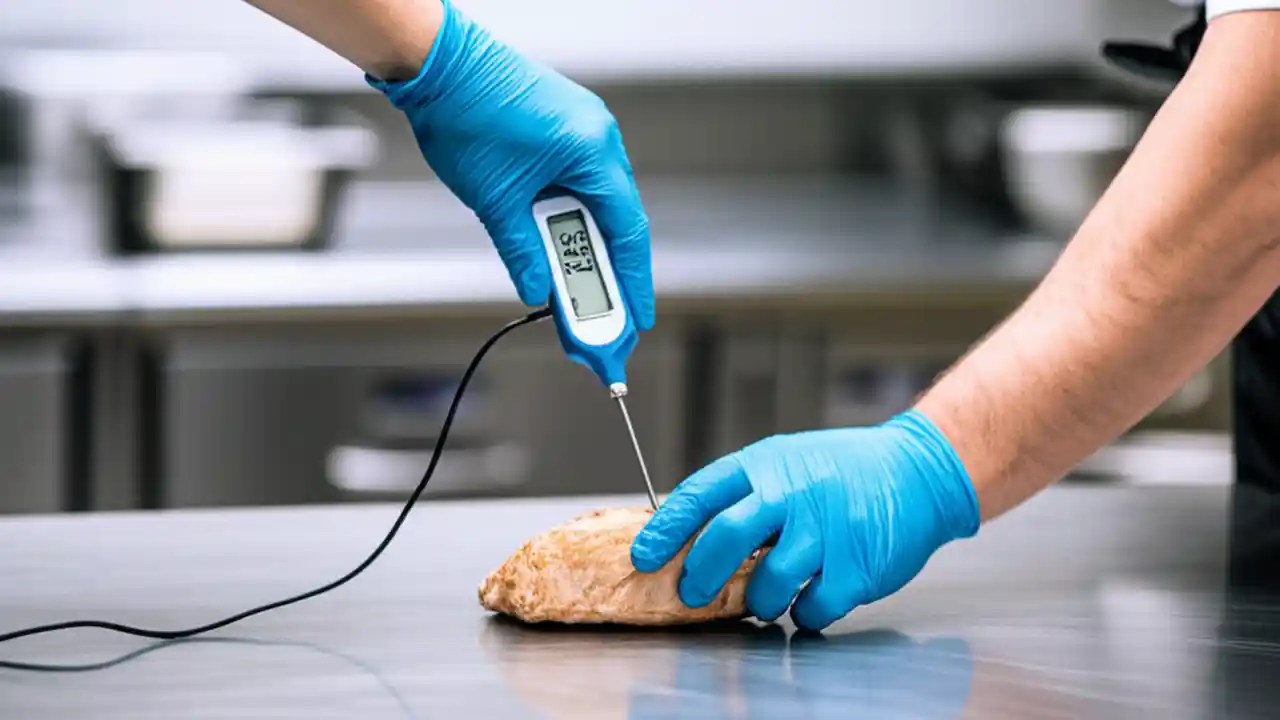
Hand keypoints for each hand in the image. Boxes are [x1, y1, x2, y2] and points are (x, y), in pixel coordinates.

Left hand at [368, 0, 653, 328]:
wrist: (439, 66)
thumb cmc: (465, 116)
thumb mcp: (496, 201)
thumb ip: (521, 251)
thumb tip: (536, 289)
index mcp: (593, 152)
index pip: (627, 230)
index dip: (634, 279)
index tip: (638, 316)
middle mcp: (599, 137)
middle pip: (617, 218)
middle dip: (609, 268)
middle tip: (603, 310)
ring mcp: (585, 127)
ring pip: (598, 200)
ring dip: (587, 241)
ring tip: (576, 281)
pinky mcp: (566, 126)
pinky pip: (582, 180)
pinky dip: (573, 214)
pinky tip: (558, 240)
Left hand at [630, 410, 979, 630]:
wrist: (917, 471)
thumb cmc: (842, 471)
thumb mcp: (786, 463)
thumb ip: (744, 494)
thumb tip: (689, 533)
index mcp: (767, 465)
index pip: (701, 495)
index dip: (666, 528)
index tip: (644, 555)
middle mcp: (793, 494)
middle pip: (726, 537)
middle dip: (701, 573)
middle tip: (693, 592)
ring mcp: (827, 532)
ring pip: (768, 583)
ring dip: (759, 601)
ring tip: (766, 597)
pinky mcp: (857, 568)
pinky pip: (813, 609)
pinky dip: (805, 613)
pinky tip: (810, 598)